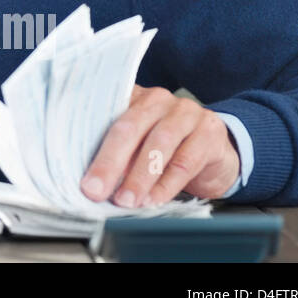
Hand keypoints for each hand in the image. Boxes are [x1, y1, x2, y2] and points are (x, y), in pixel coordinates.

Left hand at [81, 85, 240, 206]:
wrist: (215, 154)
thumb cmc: (166, 150)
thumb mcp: (138, 146)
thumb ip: (117, 155)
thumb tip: (92, 182)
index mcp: (132, 96)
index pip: (105, 116)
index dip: (91, 146)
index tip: (82, 178)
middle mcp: (158, 99)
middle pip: (130, 128)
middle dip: (110, 163)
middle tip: (96, 191)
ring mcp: (186, 112)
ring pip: (159, 144)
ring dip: (139, 177)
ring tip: (126, 201)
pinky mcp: (209, 132)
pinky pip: (186, 161)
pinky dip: (166, 185)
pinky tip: (153, 200)